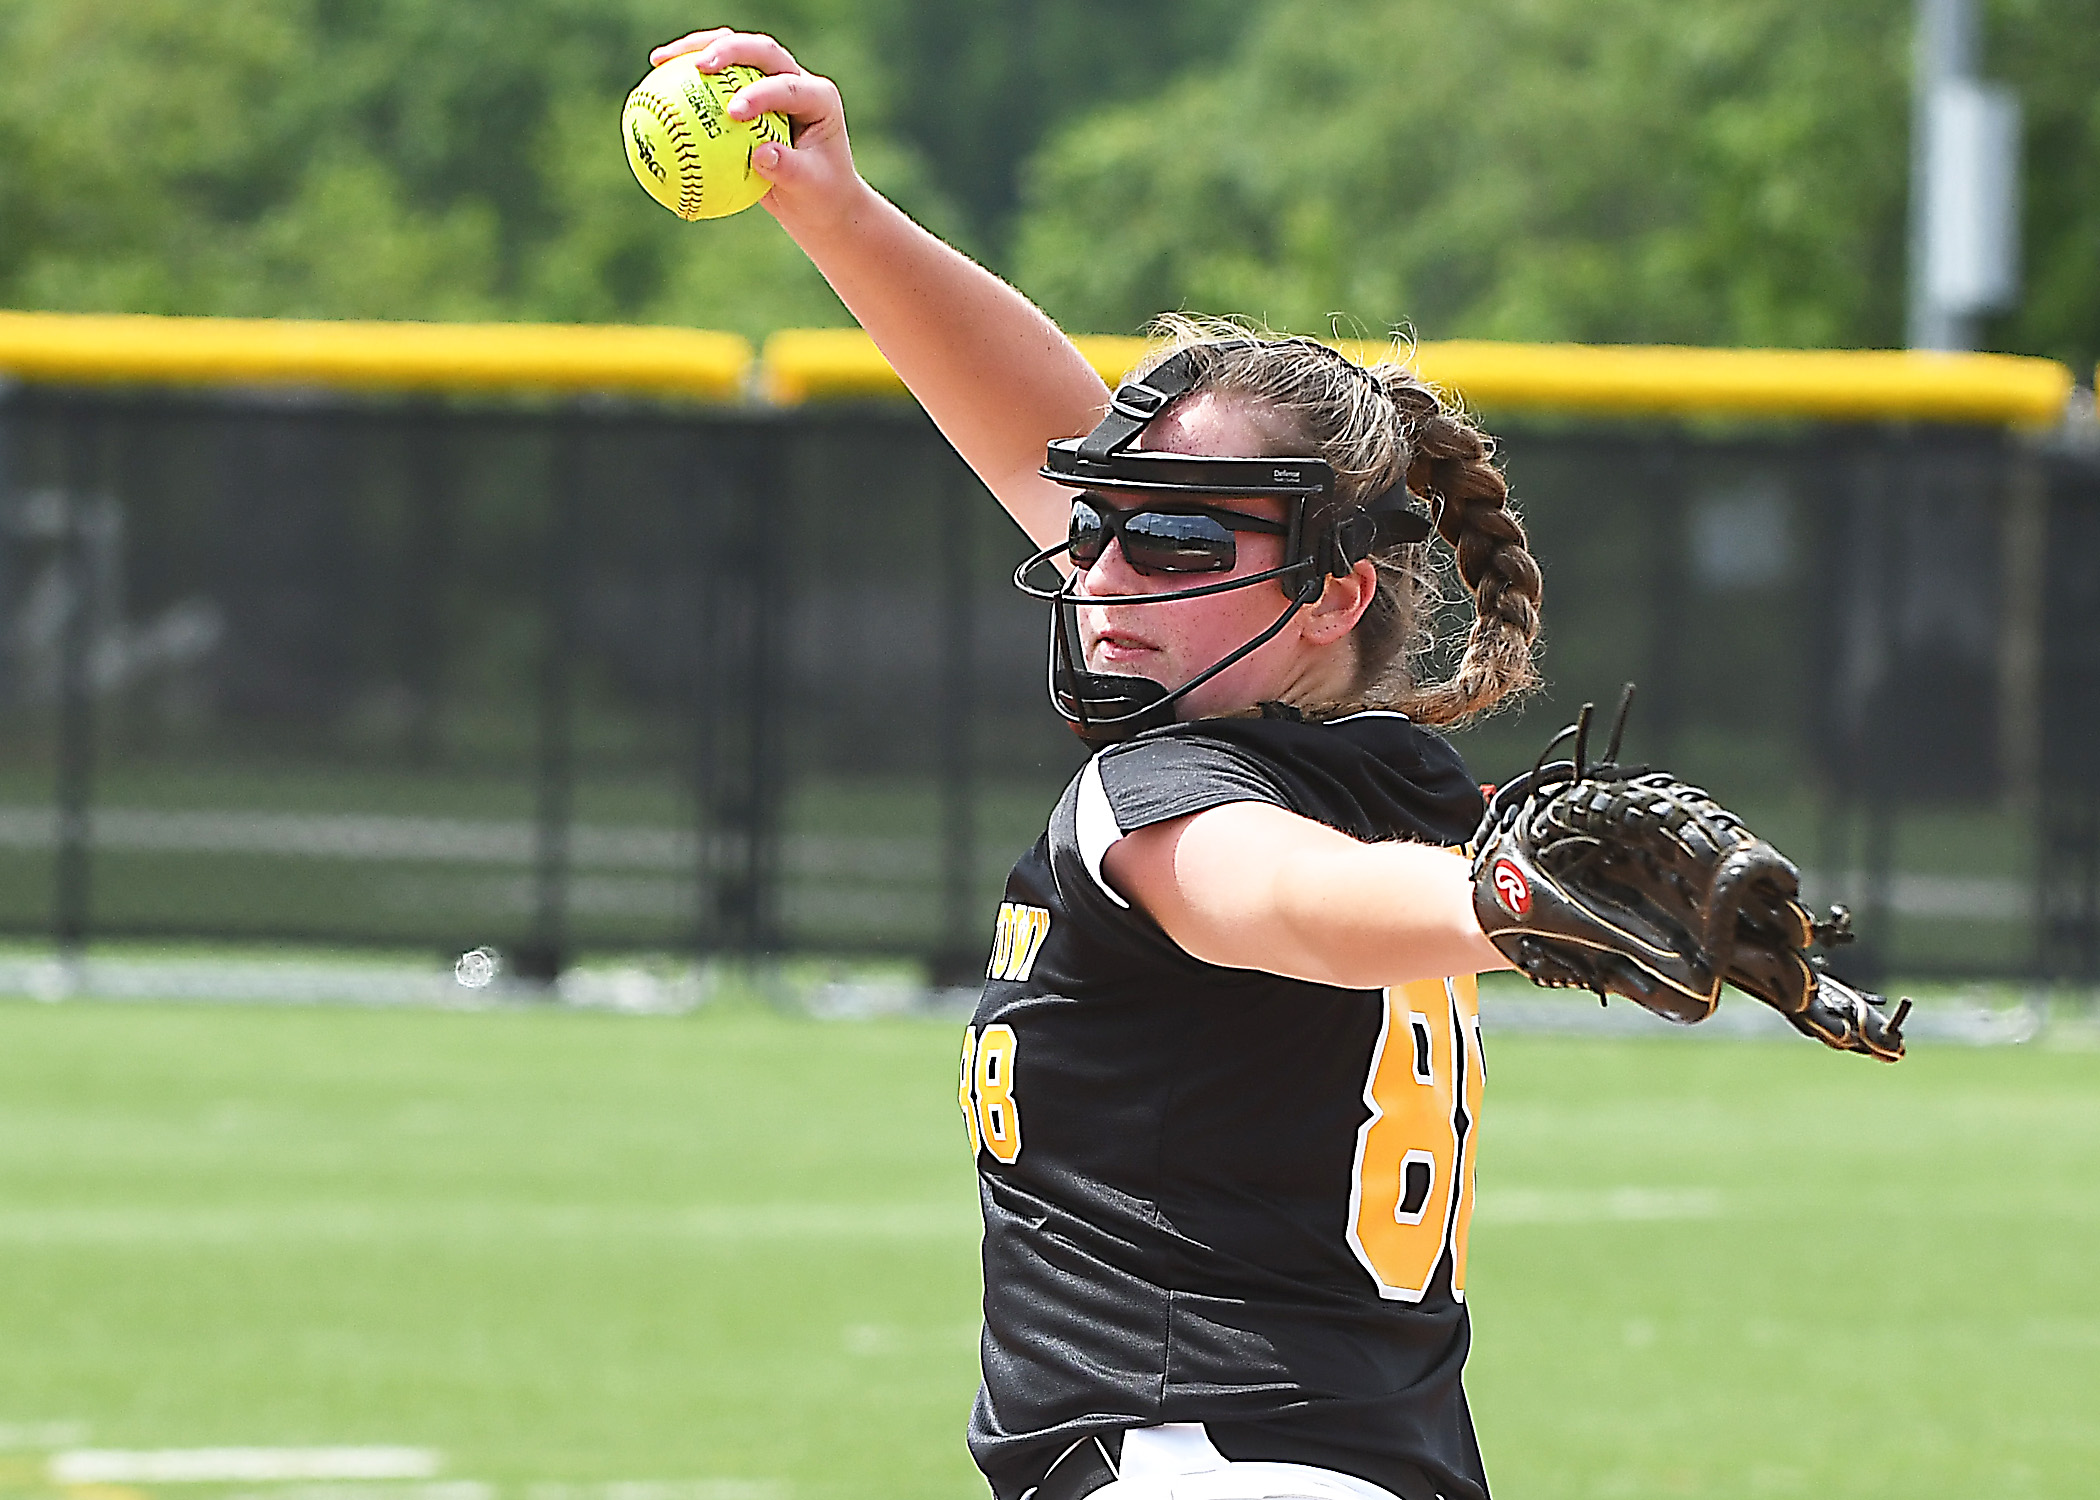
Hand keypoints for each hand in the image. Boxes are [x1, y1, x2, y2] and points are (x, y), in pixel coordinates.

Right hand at [648, 28, 864, 237]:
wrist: (817, 195)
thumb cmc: (819, 194)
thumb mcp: (809, 188)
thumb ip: (787, 169)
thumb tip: (760, 155)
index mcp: (817, 97)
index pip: (788, 86)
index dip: (761, 92)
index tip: (733, 111)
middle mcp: (796, 79)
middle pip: (760, 50)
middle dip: (728, 49)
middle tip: (699, 66)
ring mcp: (771, 80)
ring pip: (734, 51)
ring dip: (697, 49)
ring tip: (661, 60)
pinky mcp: (747, 90)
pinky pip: (713, 80)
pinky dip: (684, 80)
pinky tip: (652, 88)